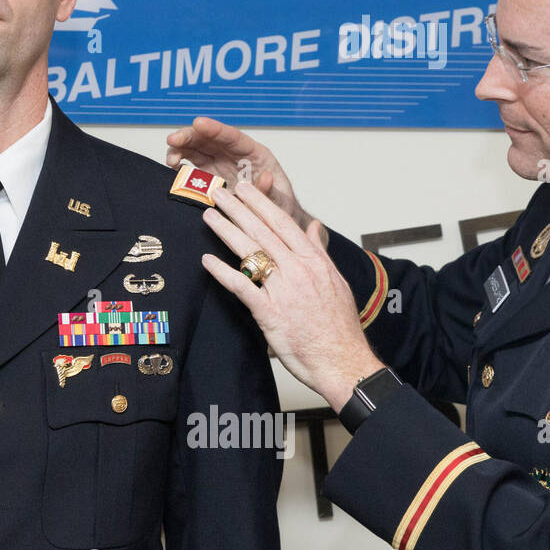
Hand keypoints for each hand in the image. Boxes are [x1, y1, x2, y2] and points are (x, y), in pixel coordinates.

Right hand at [166, 117, 314, 232]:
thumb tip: (265, 177)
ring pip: (197, 149)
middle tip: (173, 139)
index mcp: (255, 155)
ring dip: (181, 148)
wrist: (273, 225)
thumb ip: (270, 191)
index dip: (215, 129)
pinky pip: (192, 165)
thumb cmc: (279, 208)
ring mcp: (220, 165)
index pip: (233, 137)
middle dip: (190, 136)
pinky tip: (172, 166)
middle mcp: (235, 156)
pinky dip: (180, 163)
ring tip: (170, 158)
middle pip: (210, 139)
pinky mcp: (209, 177)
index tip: (198, 123)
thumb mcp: (279, 201)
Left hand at [199, 182, 382, 411]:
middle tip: (218, 194)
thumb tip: (313, 227)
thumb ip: (319, 251)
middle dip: (238, 209)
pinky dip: (222, 272)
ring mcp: (283, 290)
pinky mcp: (269, 312)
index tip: (244, 189)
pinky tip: (207, 261)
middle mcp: (299, 270)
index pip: (283, 223)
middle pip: (262, 232)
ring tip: (208, 217)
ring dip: (226, 231)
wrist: (342, 360)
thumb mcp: (335, 281)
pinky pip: (241, 286)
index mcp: (314, 261)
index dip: (260, 204)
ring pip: (250, 252)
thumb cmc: (338, 326)